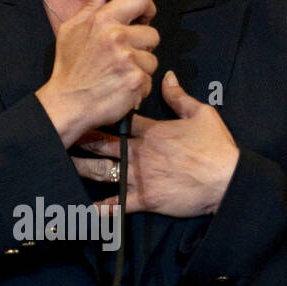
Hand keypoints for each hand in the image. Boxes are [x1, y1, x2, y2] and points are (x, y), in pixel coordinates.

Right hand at [36, 0, 159, 146]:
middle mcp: (118, 38)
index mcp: (103, 20)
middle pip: (152, 34)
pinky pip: (148, 81)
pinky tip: (120, 88)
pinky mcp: (136, 82)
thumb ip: (92, 4)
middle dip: (141, 46)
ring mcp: (129, 61)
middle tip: (122, 57)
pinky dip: (138, 87)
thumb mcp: (72, 29)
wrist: (67, 104)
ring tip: (118, 74)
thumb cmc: (69, 68)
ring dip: (140, 69)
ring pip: (152, 60)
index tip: (142, 18)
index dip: (146, 8)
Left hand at [71, 71, 239, 217]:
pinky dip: (100, 208)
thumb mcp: (202, 113)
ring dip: (80, 168)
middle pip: (103, 143)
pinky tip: (81, 209)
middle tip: (60, 134)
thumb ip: (179, 97)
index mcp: (153, 130)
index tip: (83, 110)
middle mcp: (141, 152)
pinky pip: (117, 204)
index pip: (120, 118)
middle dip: (81, 139)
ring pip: (103, 171)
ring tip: (61, 163)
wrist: (226, 180)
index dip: (101, 114)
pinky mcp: (146, 199)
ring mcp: (141, 176)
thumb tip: (166, 76)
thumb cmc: (217, 147)